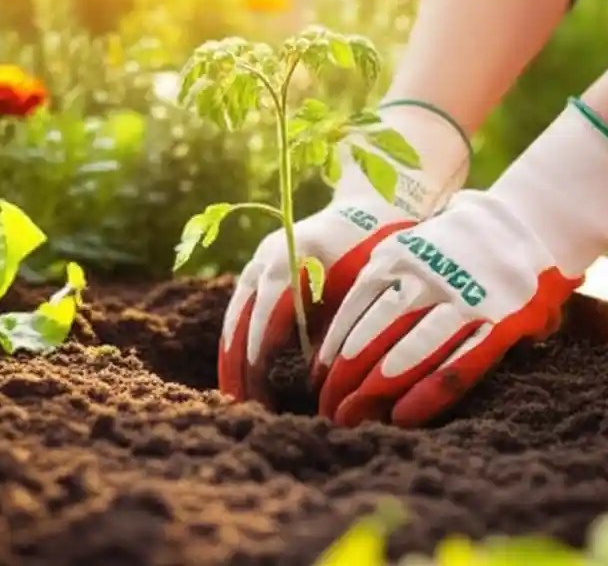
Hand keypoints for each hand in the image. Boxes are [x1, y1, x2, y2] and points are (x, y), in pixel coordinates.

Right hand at [219, 104, 470, 405]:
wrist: (370, 203)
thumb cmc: (376, 246)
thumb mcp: (364, 282)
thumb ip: (341, 321)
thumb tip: (322, 373)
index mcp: (295, 255)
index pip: (269, 310)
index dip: (261, 352)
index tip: (258, 388)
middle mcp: (268, 257)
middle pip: (242, 316)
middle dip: (238, 363)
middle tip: (239, 405)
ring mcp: (259, 262)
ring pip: (235, 315)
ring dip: (231, 357)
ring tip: (233, 397)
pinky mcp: (259, 270)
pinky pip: (240, 311)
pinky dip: (237, 343)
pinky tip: (240, 375)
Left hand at [313, 100, 607, 426]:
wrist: (528, 220)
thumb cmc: (456, 243)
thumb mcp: (410, 245)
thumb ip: (381, 278)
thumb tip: (338, 329)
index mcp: (396, 257)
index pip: (352, 311)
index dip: (331, 351)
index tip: (316, 382)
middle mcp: (425, 277)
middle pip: (373, 335)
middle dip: (345, 379)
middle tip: (328, 411)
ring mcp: (464, 299)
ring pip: (409, 351)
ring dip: (377, 390)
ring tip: (354, 419)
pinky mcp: (499, 321)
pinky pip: (458, 363)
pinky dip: (428, 393)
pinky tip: (403, 416)